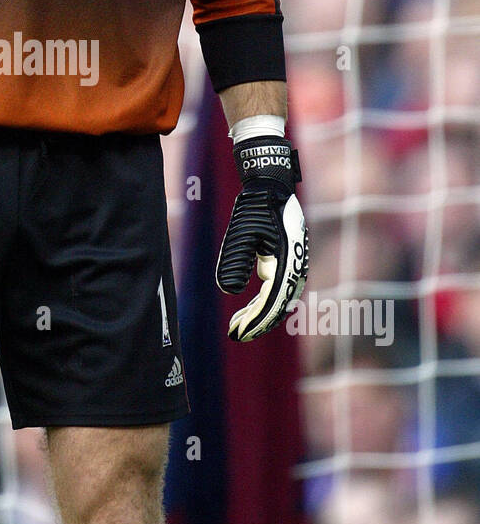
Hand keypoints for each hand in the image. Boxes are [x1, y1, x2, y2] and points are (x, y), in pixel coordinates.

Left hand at [216, 135, 308, 341]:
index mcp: (287, 261)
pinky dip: (263, 303)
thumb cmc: (256, 207)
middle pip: (277, 305)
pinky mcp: (287, 264)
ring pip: (278, 300)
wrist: (272, 187)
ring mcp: (294, 266)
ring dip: (259, 315)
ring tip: (237, 327)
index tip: (238, 333)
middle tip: (235, 335)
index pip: (272, 300)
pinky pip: (277, 290)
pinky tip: (247, 310)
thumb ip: (234, 259)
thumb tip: (228, 290)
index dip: (255, 320)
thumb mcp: (240, 232)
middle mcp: (295, 267)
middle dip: (257, 323)